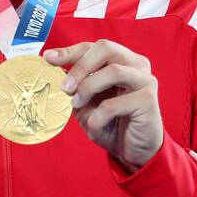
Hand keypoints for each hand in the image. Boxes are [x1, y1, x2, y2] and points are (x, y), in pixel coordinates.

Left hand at [43, 40, 162, 171]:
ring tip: (77, 104)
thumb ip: (75, 84)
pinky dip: (97, 116)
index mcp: (121, 59)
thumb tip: (53, 68)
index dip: (69, 51)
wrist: (133, 149)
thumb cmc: (110, 121)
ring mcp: (145, 80)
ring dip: (88, 88)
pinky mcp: (148, 100)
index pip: (93, 47)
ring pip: (113, 72)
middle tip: (65, 87)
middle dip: (80, 66)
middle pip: (106, 48)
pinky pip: (114, 104)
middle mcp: (136, 64)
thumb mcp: (86, 101)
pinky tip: (94, 126)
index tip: (48, 58)